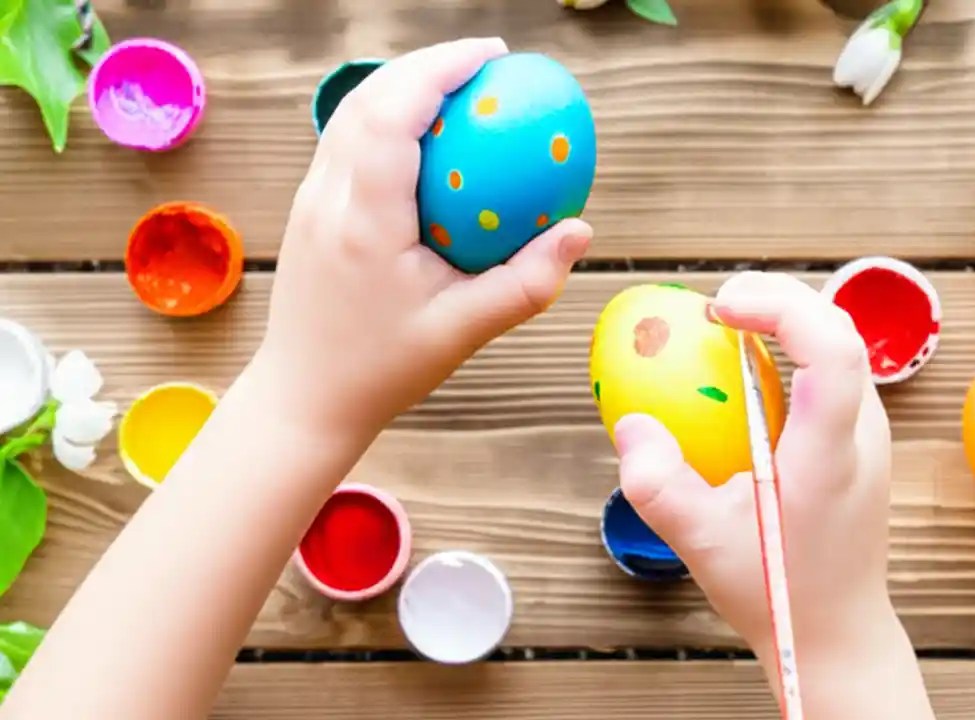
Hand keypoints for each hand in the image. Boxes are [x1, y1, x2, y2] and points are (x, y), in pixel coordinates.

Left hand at [256, 38, 593, 436]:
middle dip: (425, 64)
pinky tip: (426, 136)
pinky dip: (385, 118)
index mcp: (364, 221)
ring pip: (348, 115)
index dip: (439, 69)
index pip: (393, 115)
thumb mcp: (463, 332)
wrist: (305, 397)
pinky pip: (345, 143)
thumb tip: (579, 230)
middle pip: (366, 97)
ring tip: (459, 87)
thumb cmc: (384, 369)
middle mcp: (327, 199)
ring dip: (400, 86)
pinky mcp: (307, 212)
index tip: (491, 56)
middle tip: (486, 62)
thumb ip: (526, 283)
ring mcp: (309, 202)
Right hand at [615, 272, 898, 697]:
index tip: (721, 308)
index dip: (780, 306)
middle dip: (776, 297)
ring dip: (785, 319)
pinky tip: (745, 375)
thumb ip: (657, 485)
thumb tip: (631, 424)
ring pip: (839, 342)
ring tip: (727, 328)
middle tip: (715, 308)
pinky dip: (790, 350)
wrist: (836, 634)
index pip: (832, 347)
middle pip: (838, 327)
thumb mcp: (701, 544)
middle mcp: (863, 433)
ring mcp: (869, 435)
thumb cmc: (778, 593)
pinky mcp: (859, 441)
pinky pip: (830, 371)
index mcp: (831, 453)